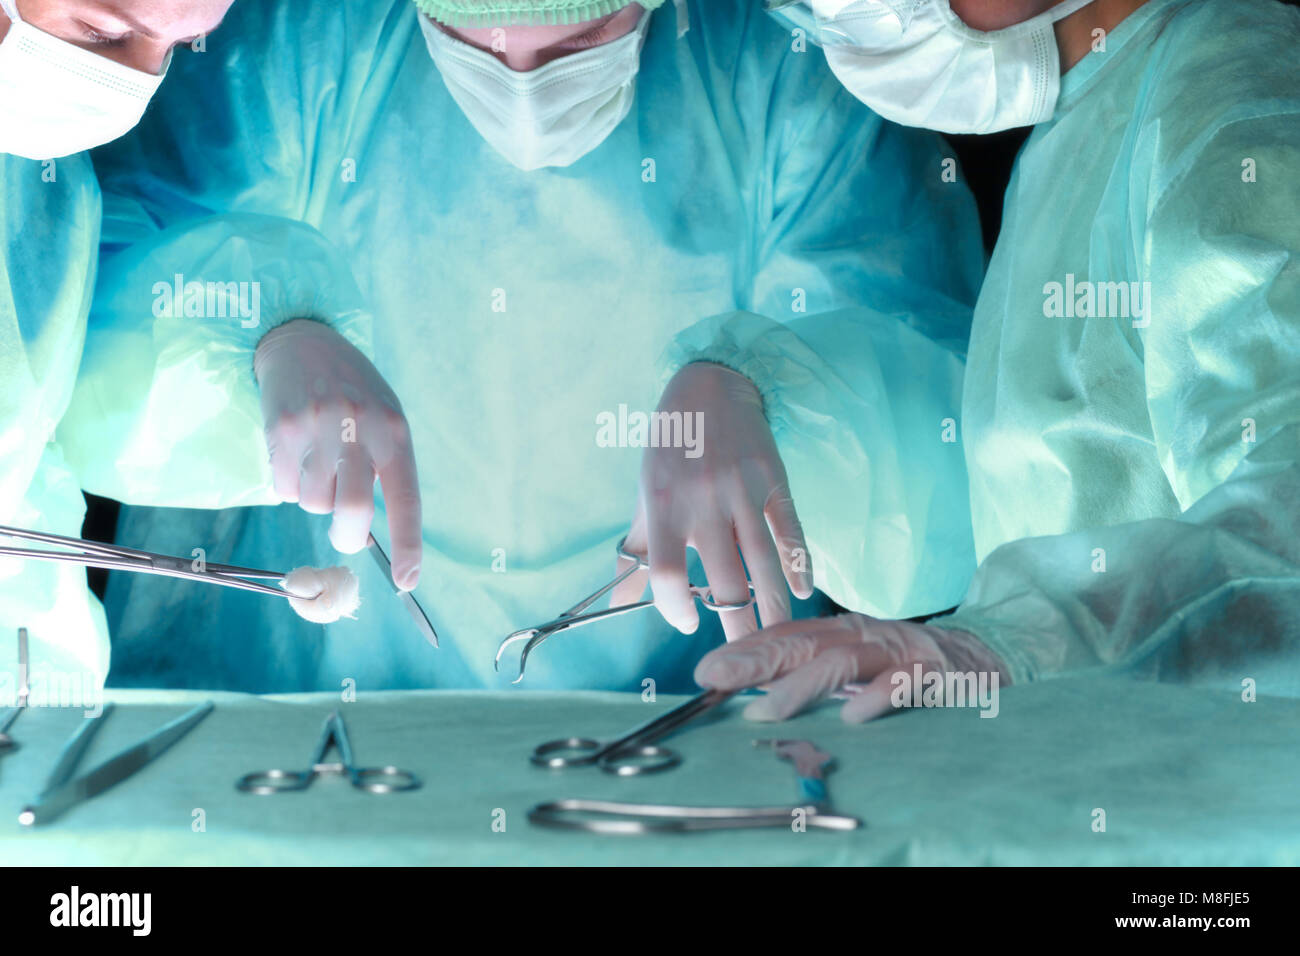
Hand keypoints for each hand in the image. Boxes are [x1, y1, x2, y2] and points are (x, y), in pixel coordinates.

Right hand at [254, 319, 421, 588]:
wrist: (303, 341)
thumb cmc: (353, 393)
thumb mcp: (385, 419)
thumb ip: (383, 469)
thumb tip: (364, 535)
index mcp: (395, 432)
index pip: (406, 498)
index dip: (409, 544)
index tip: (407, 581)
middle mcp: (359, 430)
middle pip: (352, 512)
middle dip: (346, 536)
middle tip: (345, 534)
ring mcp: (318, 429)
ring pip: (314, 504)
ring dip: (315, 499)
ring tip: (319, 463)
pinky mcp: (281, 430)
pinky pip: (285, 488)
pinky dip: (290, 483)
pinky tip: (296, 451)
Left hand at [611, 362, 812, 640]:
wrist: (710, 387)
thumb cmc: (670, 451)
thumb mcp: (645, 497)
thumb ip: (635, 554)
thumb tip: (614, 604)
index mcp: (663, 507)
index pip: (668, 573)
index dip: (677, 608)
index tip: (688, 624)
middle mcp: (703, 501)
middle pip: (725, 581)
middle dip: (738, 628)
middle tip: (747, 659)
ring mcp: (742, 490)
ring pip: (764, 565)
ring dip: (774, 610)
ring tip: (781, 642)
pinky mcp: (775, 480)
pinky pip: (791, 531)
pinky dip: (799, 565)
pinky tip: (802, 592)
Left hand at [694, 613, 1007, 722]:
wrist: (989, 657)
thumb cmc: (909, 666)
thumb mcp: (859, 662)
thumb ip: (816, 672)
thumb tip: (755, 693)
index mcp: (842, 631)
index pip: (786, 636)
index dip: (745, 650)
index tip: (705, 672)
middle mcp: (865, 634)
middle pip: (803, 643)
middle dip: (754, 661)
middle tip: (715, 681)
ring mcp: (899, 651)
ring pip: (844, 662)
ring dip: (802, 686)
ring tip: (765, 709)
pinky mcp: (934, 674)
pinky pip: (905, 685)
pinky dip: (880, 698)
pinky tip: (857, 717)